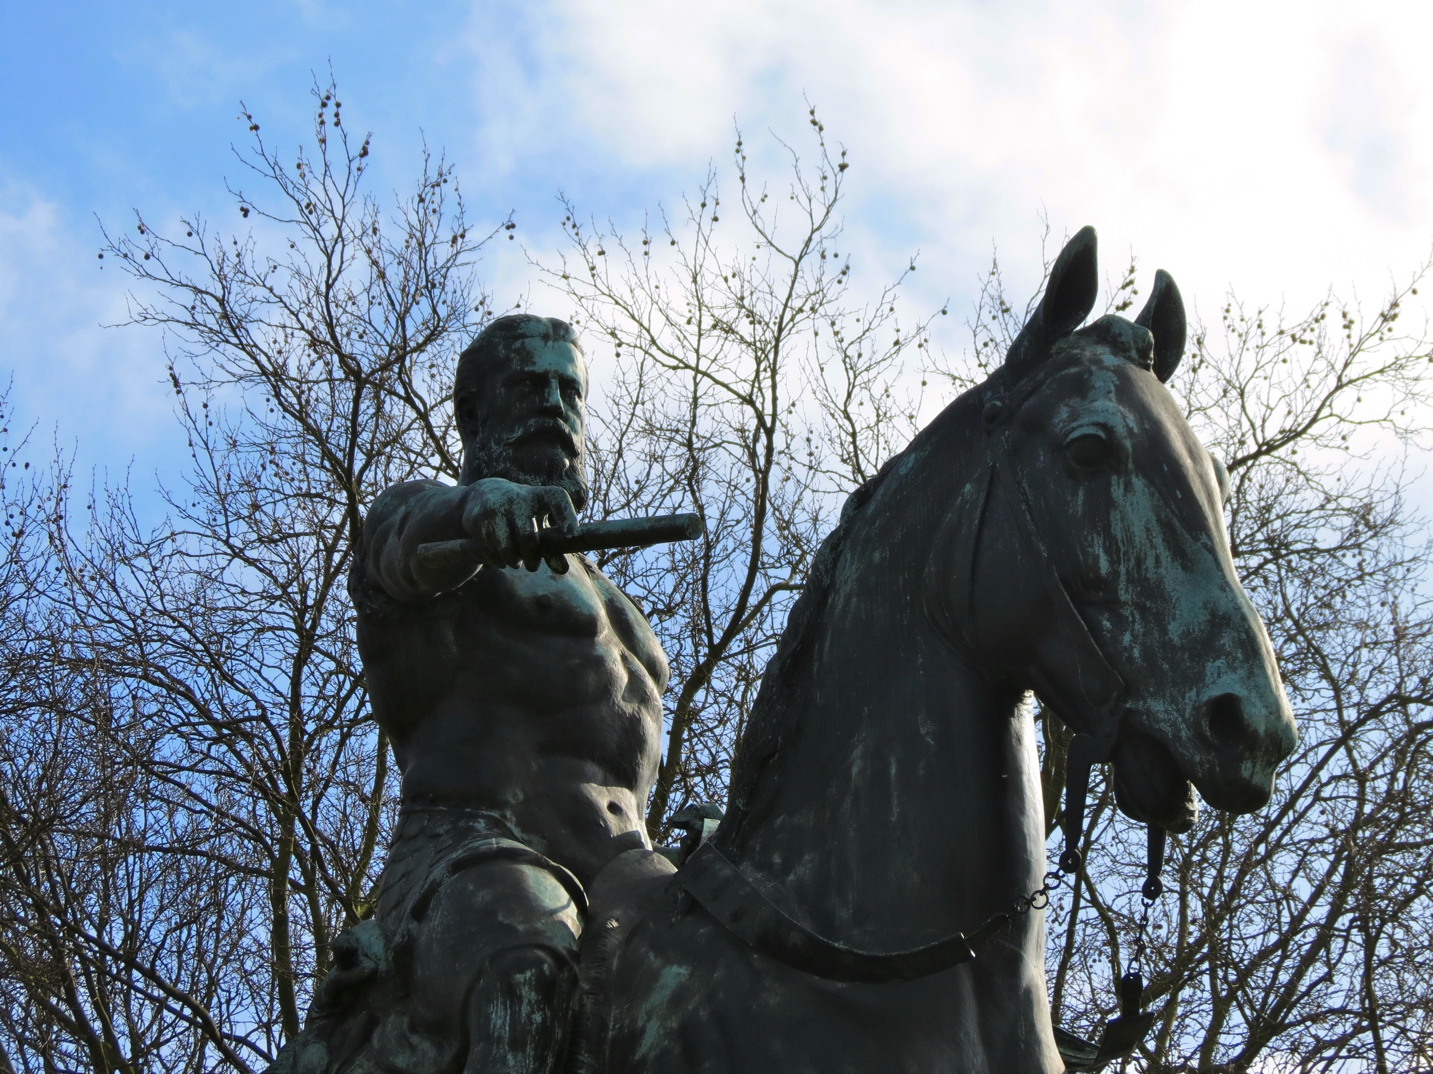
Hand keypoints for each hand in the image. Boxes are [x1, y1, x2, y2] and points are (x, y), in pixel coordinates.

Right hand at [458, 478, 578, 572]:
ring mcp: (496, 507)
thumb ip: (551, 546)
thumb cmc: (521, 513)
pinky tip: (501, 560)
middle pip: (528, 535)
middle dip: (532, 556)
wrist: (482, 495)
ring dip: (513, 561)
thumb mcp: (538, 523)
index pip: (557, 499)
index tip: (572, 536)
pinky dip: (498, 560)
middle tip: (533, 567)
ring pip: (506, 546)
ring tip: (516, 563)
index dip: (567, 516)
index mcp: (540, 495)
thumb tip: (562, 571)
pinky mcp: (478, 518)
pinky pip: (490, 548)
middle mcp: (518, 497)